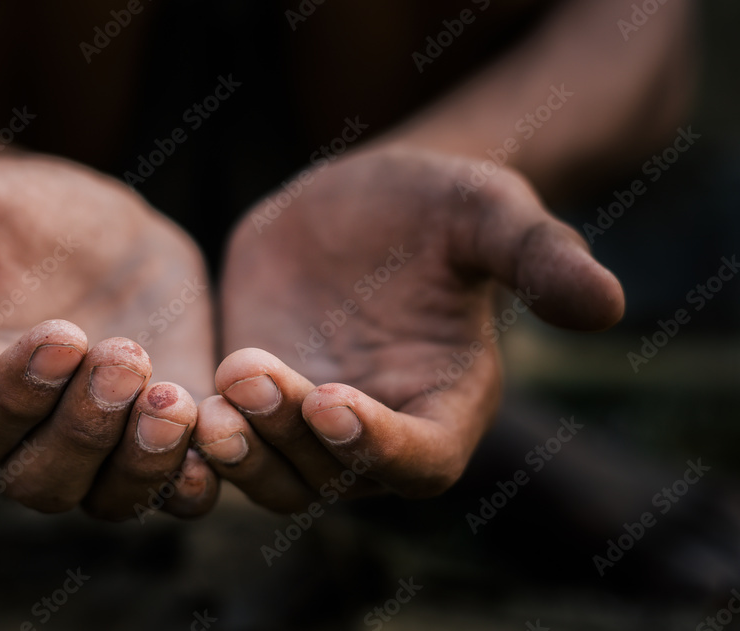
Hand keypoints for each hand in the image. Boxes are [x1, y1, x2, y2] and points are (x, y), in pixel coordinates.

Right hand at [0, 154, 217, 519]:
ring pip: (110, 498)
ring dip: (143, 462)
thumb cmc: (10, 213)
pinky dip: (193, 478)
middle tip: (125, 354)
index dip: (16, 391)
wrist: (94, 226)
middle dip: (86, 428)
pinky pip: (173, 489)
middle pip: (42, 480)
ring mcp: (93, 448)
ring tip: (173, 397)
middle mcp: (19, 440)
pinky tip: (216, 428)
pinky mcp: (156, 440)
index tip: (63, 334)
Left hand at [194, 145, 623, 511]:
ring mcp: (310, 423)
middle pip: (333, 475)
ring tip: (208, 400)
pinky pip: (227, 442)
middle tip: (251, 382)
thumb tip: (609, 305)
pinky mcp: (256, 403)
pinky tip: (165, 400)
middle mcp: (376, 432)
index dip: (378, 445)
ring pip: (272, 471)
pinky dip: (199, 437)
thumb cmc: (441, 205)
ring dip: (240, 448)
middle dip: (290, 440)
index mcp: (444, 407)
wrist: (362, 200)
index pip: (419, 460)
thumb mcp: (491, 214)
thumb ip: (540, 259)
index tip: (332, 402)